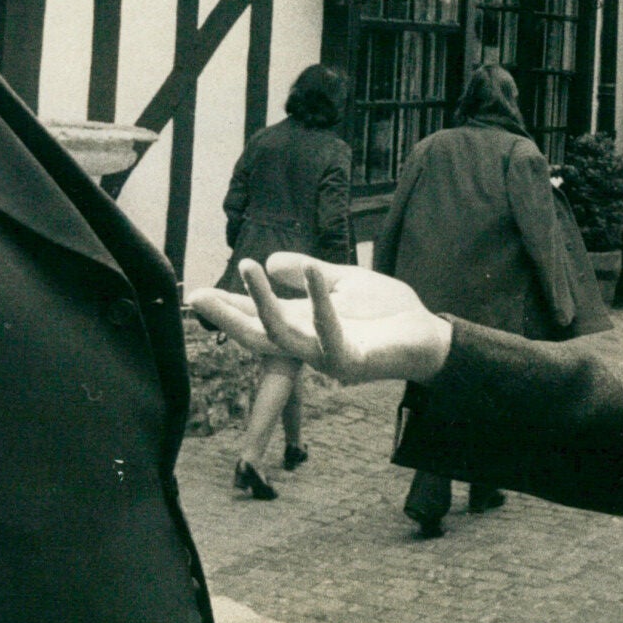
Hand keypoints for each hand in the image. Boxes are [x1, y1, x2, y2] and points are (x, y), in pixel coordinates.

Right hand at [186, 255, 453, 383]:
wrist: (429, 335)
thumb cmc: (386, 312)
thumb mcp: (343, 281)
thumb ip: (308, 272)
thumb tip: (272, 261)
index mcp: (302, 324)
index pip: (256, 315)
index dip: (226, 305)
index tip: (193, 294)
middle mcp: (307, 343)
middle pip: (256, 334)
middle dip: (226, 316)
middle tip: (198, 296)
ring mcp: (326, 356)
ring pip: (282, 336)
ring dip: (262, 302)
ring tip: (248, 265)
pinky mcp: (350, 361)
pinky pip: (329, 331)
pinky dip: (319, 301)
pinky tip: (312, 272)